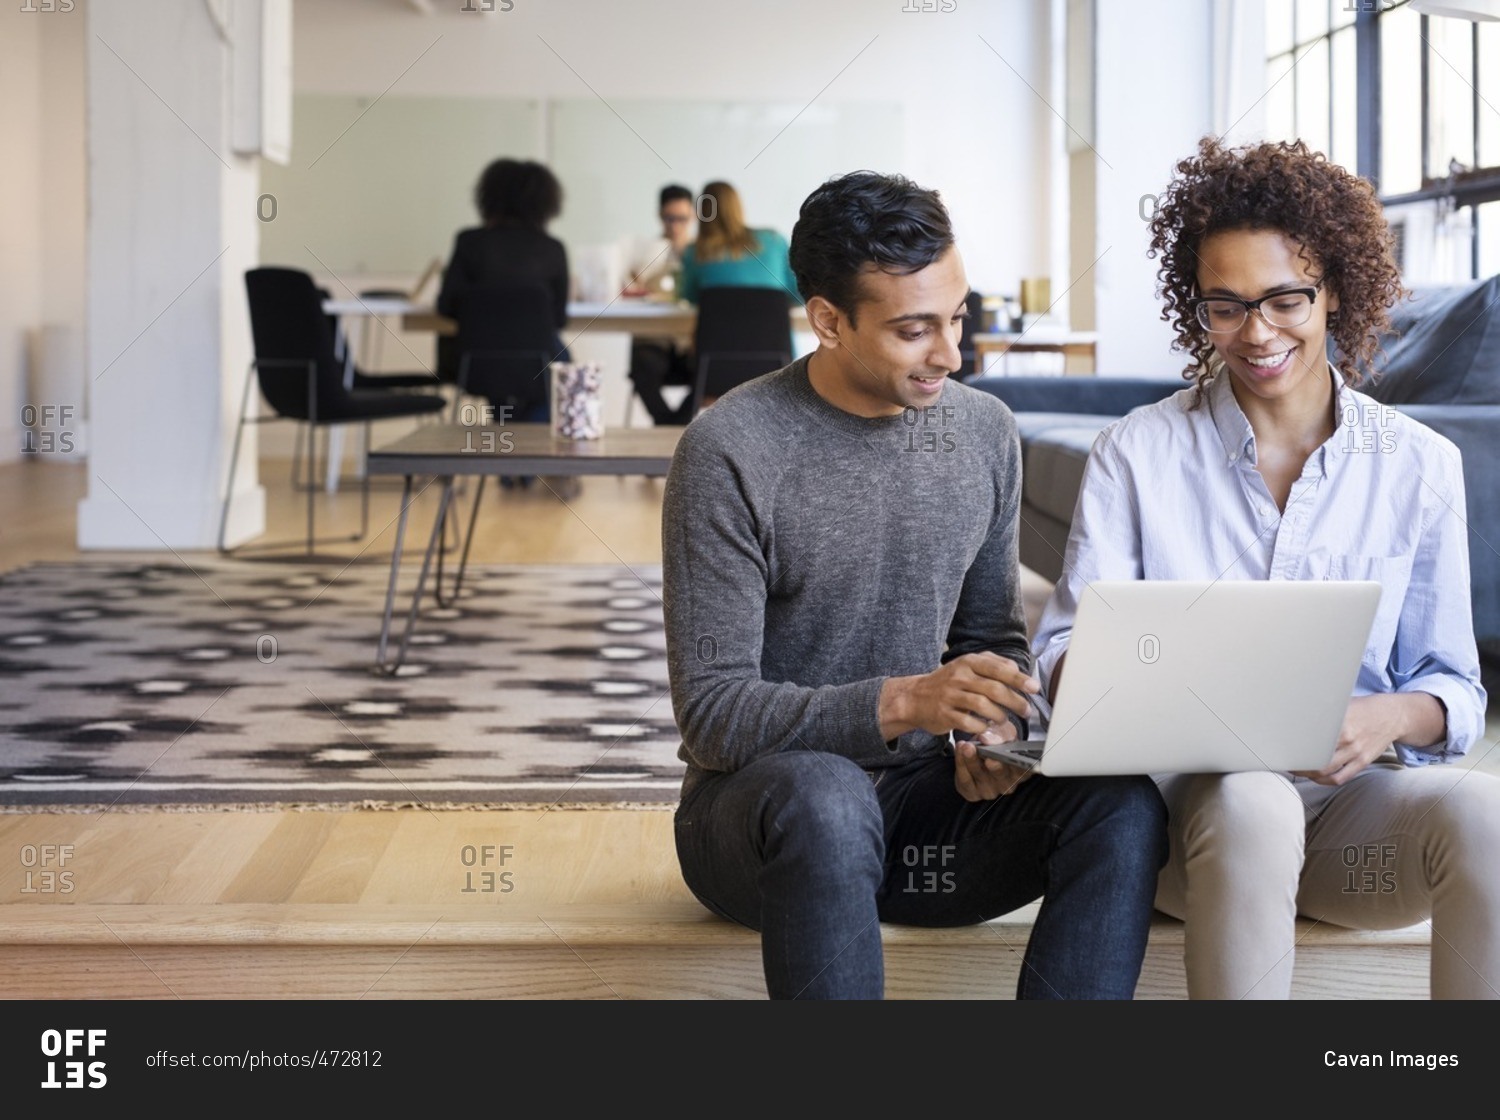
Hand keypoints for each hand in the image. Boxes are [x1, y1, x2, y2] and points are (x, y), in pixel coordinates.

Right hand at [879, 652, 1039, 741]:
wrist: (915, 697)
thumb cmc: (948, 682)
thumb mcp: (967, 665)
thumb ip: (993, 664)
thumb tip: (1016, 670)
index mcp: (968, 662)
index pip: (999, 668)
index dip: (1019, 679)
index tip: (1034, 688)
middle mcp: (959, 676)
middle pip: (994, 689)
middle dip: (1015, 701)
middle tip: (1026, 710)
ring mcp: (951, 696)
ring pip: (983, 706)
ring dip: (1000, 716)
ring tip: (1006, 720)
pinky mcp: (945, 714)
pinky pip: (970, 722)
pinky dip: (982, 727)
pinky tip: (987, 727)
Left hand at [953, 724, 1032, 801]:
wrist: (980, 744)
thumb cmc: (998, 739)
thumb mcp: (1003, 731)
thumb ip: (999, 734)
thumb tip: (988, 739)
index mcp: (1020, 770)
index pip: (1023, 770)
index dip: (1018, 766)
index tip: (1012, 757)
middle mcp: (1007, 784)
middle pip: (1001, 776)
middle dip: (994, 765)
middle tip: (988, 756)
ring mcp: (990, 790)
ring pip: (980, 776)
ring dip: (972, 760)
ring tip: (967, 746)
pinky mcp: (972, 792)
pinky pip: (965, 780)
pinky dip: (961, 763)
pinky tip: (959, 749)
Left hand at [1292, 694, 1404, 785]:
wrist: (1392, 716)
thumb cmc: (1362, 708)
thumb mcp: (1342, 704)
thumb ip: (1323, 712)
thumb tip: (1297, 715)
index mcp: (1338, 720)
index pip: (1311, 736)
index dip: (1295, 744)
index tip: (1283, 746)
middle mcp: (1347, 738)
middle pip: (1315, 757)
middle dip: (1298, 762)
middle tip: (1286, 760)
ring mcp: (1356, 752)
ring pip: (1326, 770)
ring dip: (1308, 773)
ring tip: (1298, 770)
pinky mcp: (1363, 761)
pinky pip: (1342, 777)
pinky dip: (1326, 781)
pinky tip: (1316, 777)